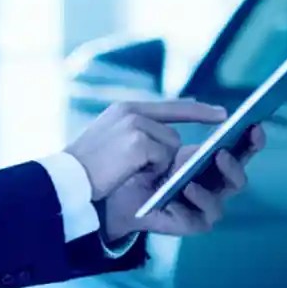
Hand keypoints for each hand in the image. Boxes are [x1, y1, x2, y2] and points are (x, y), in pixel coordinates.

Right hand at [64, 100, 227, 199]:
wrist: (64, 181)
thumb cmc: (85, 171)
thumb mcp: (111, 143)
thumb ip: (140, 136)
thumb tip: (173, 146)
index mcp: (125, 109)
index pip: (171, 106)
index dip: (198, 110)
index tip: (222, 113)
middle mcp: (131, 111)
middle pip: (172, 135)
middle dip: (163, 157)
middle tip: (135, 169)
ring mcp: (135, 125)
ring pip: (170, 148)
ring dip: (156, 165)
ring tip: (126, 170)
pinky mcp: (138, 142)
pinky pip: (162, 159)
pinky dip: (150, 171)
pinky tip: (127, 173)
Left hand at [101, 124, 266, 240]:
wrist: (115, 188)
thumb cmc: (142, 158)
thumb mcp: (159, 132)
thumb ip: (184, 118)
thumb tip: (218, 111)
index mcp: (214, 160)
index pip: (242, 150)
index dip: (253, 138)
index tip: (253, 123)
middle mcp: (215, 184)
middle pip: (238, 179)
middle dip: (234, 166)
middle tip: (220, 153)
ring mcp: (204, 206)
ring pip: (220, 202)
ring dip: (208, 191)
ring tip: (190, 182)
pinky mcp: (189, 223)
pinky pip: (196, 220)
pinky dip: (187, 209)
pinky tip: (175, 199)